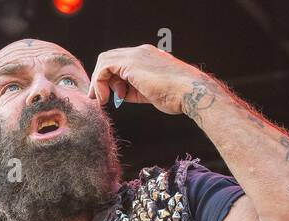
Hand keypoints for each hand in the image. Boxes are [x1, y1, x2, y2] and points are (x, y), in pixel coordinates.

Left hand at [87, 45, 215, 117]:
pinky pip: (105, 67)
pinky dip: (99, 82)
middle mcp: (141, 52)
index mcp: (148, 58)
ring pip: (105, 61)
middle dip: (101, 79)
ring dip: (99, 82)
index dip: (112, 80)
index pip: (121, 63)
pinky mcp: (131, 62)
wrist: (190, 92)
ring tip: (102, 101)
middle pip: (111, 59)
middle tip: (99, 99)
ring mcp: (136, 55)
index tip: (110, 97)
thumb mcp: (151, 93)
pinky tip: (104, 98)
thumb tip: (120, 94)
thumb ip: (134, 91)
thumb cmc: (176, 97)